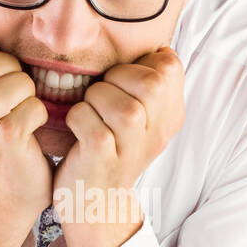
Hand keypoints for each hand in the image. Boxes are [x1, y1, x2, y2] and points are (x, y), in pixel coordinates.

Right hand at [0, 9, 51, 246]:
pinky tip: (36, 123)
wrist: (14, 191)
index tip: (2, 65)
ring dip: (22, 90)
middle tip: (19, 86)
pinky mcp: (2, 151)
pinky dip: (36, 113)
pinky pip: (20, 116)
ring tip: (27, 103)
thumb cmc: (8, 134)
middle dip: (6, 66)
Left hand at [53, 47, 184, 246]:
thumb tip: (153, 45)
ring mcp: (133, 149)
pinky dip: (76, 117)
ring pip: (123, 104)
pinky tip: (77, 130)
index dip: (140, 63)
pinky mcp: (104, 160)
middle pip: (151, 83)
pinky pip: (89, 120)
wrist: (94, 201)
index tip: (123, 83)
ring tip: (90, 113)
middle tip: (102, 97)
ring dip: (96, 99)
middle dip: (117, 79)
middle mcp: (158, 133)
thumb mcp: (139, 116)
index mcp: (170, 116)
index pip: (170, 65)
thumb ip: (146, 83)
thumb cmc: (109, 147)